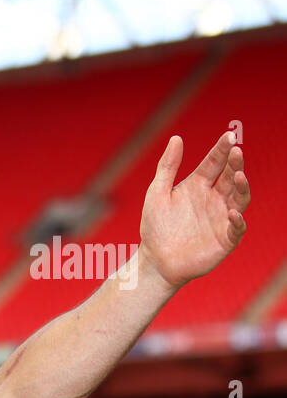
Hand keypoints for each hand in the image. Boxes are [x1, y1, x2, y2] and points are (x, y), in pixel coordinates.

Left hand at [138, 132, 249, 289]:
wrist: (155, 261)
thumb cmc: (155, 227)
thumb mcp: (156, 193)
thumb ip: (167, 167)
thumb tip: (176, 138)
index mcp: (199, 185)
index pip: (215, 162)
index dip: (222, 149)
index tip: (229, 136)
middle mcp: (214, 198)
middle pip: (230, 177)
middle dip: (235, 164)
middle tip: (236, 151)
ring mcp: (222, 218)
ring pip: (239, 198)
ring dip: (242, 187)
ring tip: (239, 176)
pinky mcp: (225, 239)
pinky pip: (236, 228)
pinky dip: (237, 220)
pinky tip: (231, 213)